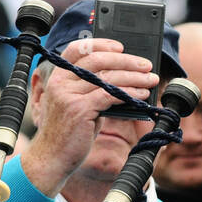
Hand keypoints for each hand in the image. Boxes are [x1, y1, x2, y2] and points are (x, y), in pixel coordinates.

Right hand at [20, 38, 158, 195]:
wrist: (52, 157)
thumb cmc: (66, 132)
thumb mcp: (74, 104)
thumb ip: (90, 89)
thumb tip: (120, 78)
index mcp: (57, 77)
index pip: (77, 49)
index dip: (100, 44)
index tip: (120, 47)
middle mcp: (60, 83)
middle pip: (97, 60)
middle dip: (126, 60)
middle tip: (146, 65)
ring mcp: (68, 96)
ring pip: (107, 77)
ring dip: (134, 76)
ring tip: (150, 79)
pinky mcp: (80, 110)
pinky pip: (110, 95)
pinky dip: (130, 93)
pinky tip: (141, 95)